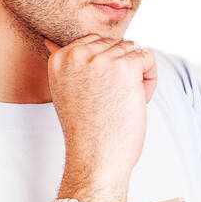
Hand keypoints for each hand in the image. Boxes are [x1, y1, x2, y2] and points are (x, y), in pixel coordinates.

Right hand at [42, 34, 156, 187]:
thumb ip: (65, 67)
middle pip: (115, 43)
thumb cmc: (86, 132)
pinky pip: (147, 57)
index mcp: (59, 60)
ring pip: (133, 49)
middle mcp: (76, 55)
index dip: (106, 67)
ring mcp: (100, 60)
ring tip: (126, 101)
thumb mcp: (66, 92)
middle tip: (115, 100)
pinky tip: (139, 100)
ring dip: (137, 75)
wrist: (95, 159)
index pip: (95, 42)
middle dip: (123, 68)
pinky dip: (150, 78)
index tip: (101, 94)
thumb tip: (50, 42)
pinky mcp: (124, 67)